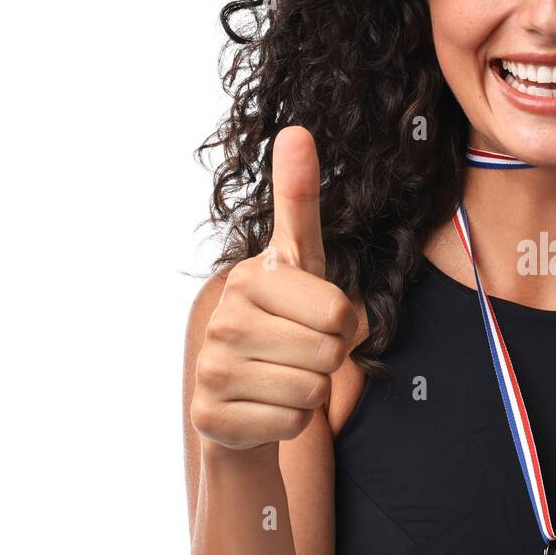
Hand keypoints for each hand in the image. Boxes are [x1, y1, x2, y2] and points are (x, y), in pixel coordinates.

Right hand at [190, 126, 359, 449]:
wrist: (239, 392)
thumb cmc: (283, 318)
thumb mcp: (299, 262)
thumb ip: (299, 201)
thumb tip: (297, 130)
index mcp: (250, 279)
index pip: (341, 314)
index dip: (343, 325)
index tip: (311, 318)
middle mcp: (223, 321)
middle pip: (329, 354)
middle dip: (327, 360)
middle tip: (298, 353)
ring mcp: (212, 371)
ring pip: (312, 392)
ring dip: (310, 392)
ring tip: (281, 376)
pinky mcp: (212, 419)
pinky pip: (292, 424)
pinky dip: (289, 422)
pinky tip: (265, 406)